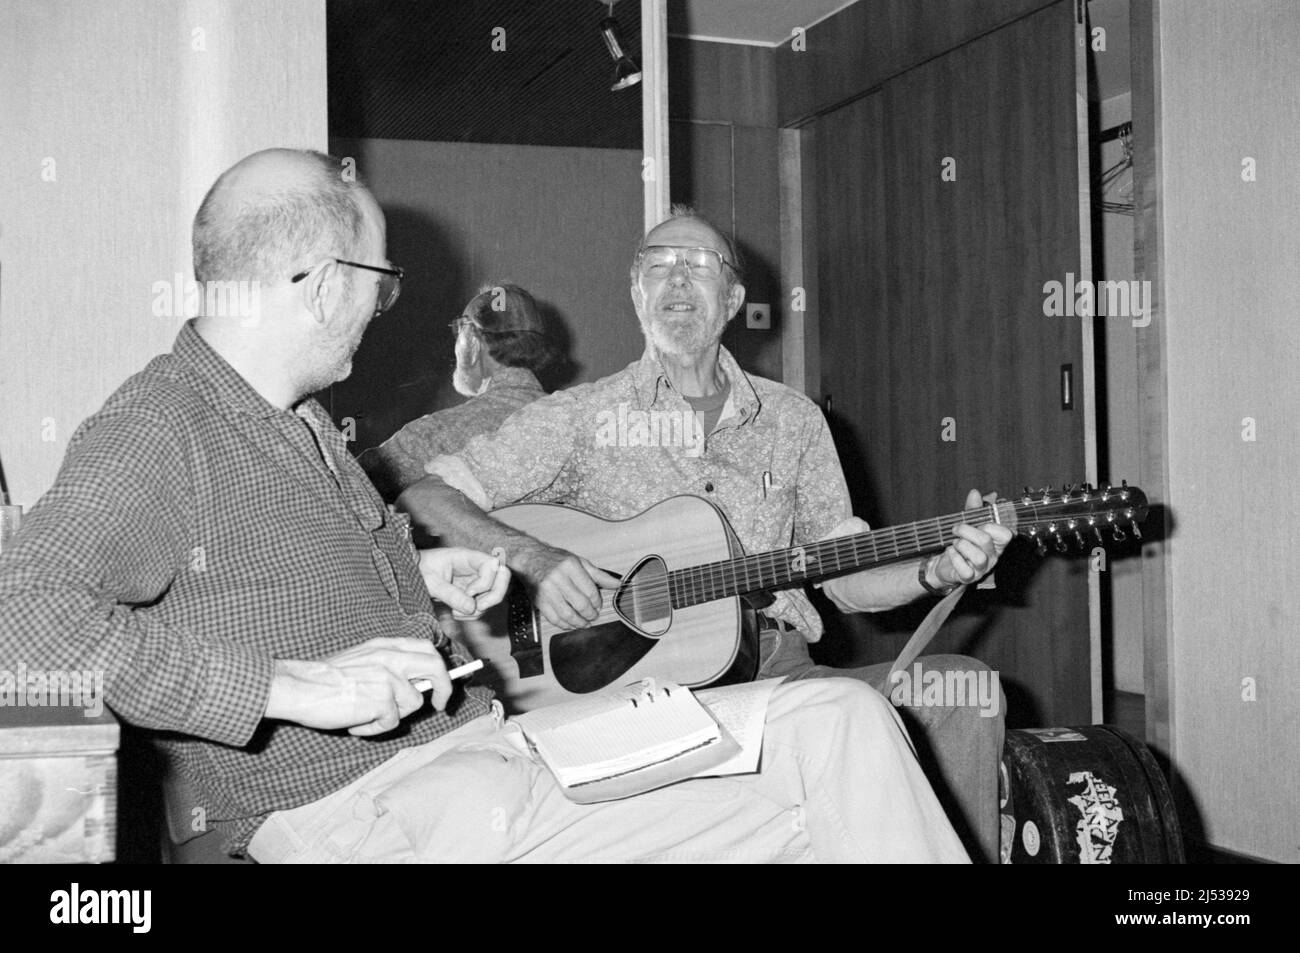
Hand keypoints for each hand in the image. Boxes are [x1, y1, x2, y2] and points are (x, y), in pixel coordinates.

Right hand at [266, 637, 451, 736]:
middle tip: (439, 705)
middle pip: (436, 667)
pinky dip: (374, 728)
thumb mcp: (362, 661)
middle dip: (444, 688)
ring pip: (413, 703)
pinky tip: (355, 723)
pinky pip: (392, 722)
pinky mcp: (383, 699)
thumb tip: (415, 685)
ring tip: (364, 715)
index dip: (440, 668)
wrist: (299, 687)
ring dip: (393, 715)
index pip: (427, 648)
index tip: (442, 686)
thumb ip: (388, 666)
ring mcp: (388, 677)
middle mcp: (390, 657)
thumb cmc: (324, 680)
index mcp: (385, 646)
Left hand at [419, 547, 510, 619]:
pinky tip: (457, 613)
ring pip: (494, 594)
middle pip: (503, 577)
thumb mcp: (430, 582)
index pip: (492, 564)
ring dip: (480, 608)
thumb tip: (471, 607)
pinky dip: (473, 614)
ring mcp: (475, 580)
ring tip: (457, 612)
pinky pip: (483, 605)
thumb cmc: (417, 570)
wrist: (409, 575)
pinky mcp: (471, 593)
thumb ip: (450, 594)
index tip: (469, 592)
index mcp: (466, 556)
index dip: (486, 581)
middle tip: (477, 607)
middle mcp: (474, 567)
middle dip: (494, 596)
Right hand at [513, 541, 619, 630]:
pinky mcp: (538, 601)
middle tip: (593, 616)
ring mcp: (546, 590)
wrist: (529, 558)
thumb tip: (618, 584)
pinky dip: (564, 625)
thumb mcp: (579, 562)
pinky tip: (571, 624)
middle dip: (590, 614)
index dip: (597, 602)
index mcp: (570, 566)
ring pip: (567, 614)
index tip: (598, 606)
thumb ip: (599, 575)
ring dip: (579, 623)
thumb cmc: (555, 560)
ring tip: (585, 623)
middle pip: (580, 604)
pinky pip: (554, 618)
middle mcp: (558, 578)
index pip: (590, 591)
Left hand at [928, 489, 1013, 588]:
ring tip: (955, 542)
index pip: (1006, 534)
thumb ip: (973, 509)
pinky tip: (951, 552)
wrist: (945, 564)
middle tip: (956, 529)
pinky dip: (954, 557)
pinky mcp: (969, 578)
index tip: (978, 522)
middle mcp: (993, 557)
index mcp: (996, 543)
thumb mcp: (968, 524)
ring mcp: (982, 569)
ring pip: (977, 556)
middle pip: (986, 540)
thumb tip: (975, 493)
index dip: (991, 525)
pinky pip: (965, 570)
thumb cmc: (961, 543)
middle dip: (966, 530)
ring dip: (961, 545)